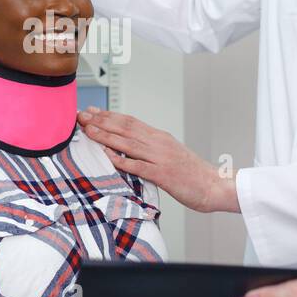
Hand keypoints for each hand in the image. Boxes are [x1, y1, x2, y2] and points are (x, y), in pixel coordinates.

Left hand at [77, 108, 237, 212]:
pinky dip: (122, 161)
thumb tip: (131, 146)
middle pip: (125, 128)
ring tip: (88, 131)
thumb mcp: (170, 154)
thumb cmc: (192, 173)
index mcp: (159, 137)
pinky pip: (138, 166)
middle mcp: (158, 143)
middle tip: (81, 116)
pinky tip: (108, 157)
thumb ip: (151, 148)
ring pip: (128, 143)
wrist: (214, 185)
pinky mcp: (163, 174)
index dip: (108, 115)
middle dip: (101, 121)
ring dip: (106, 136)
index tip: (92, 111)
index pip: (129, 121)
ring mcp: (160, 158)